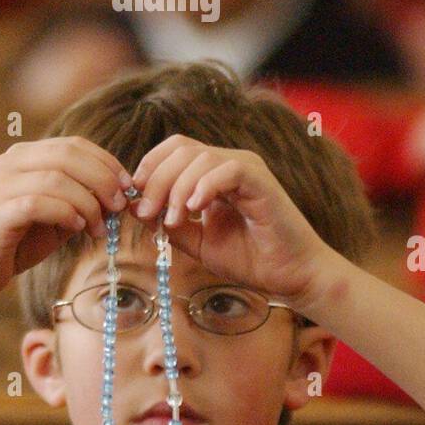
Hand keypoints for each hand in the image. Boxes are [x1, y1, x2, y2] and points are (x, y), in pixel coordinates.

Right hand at [0, 138, 132, 307]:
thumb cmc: (11, 245)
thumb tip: (119, 195)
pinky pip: (41, 202)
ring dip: (89, 202)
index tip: (128, 188)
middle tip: (120, 206)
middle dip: (104, 179)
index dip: (107, 162)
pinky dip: (67, 213)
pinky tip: (78, 228)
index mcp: (24, 157)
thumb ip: (79, 201)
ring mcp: (1, 184)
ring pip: (59, 177)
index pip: (74, 145)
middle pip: (70, 155)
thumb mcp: (52, 217)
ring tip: (99, 227)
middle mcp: (10, 163)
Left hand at [128, 135, 328, 305]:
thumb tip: (133, 207)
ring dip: (176, 188)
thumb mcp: (197, 242)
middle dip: (155, 179)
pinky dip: (204, 187)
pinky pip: (227, 169)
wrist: (291, 276)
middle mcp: (229, 163)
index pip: (173, 151)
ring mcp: (246, 168)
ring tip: (172, 220)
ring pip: (199, 157)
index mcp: (213, 173)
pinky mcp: (261, 180)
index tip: (135, 201)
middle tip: (146, 213)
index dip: (149, 169)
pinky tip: (194, 210)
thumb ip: (168, 223)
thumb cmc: (250, 259)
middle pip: (180, 149)